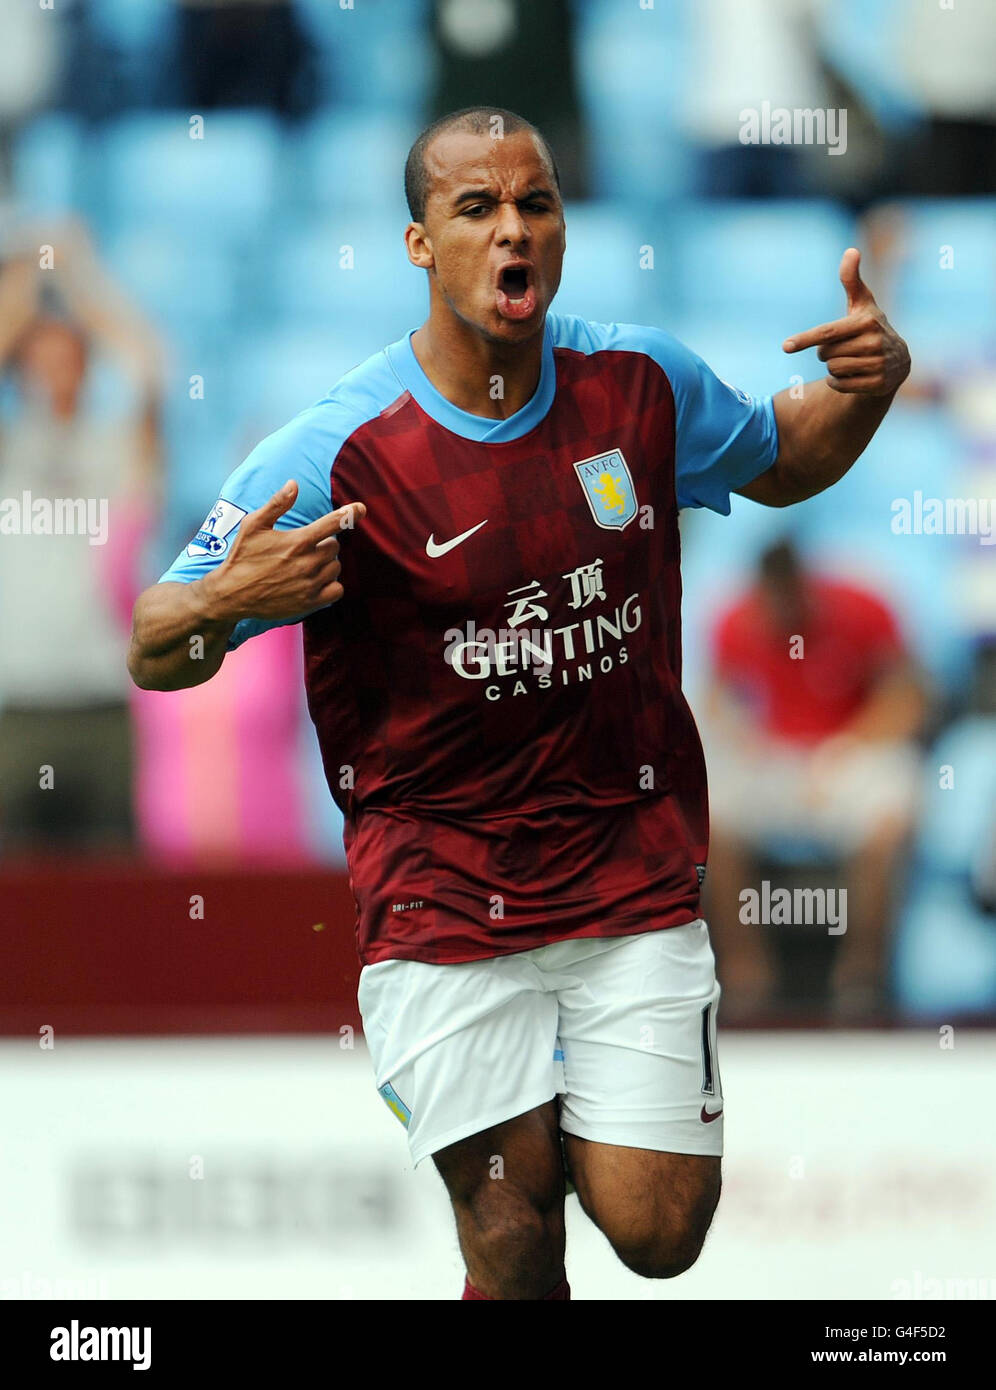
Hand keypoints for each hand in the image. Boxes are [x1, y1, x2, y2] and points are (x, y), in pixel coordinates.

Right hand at [202, 482, 365, 622]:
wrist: (232, 595)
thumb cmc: (241, 557)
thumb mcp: (253, 525)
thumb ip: (277, 504)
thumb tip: (294, 484)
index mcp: (297, 541)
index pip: (332, 523)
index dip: (349, 514)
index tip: (362, 508)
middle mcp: (308, 563)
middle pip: (334, 546)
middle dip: (324, 543)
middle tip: (304, 548)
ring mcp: (311, 584)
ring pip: (335, 567)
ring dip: (326, 563)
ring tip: (305, 565)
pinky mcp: (311, 602)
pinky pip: (337, 590)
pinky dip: (331, 584)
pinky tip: (316, 581)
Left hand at [782, 248, 909, 396]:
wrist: (897, 361)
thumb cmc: (870, 327)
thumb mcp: (862, 304)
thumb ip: (852, 280)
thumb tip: (851, 250)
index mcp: (867, 322)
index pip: (828, 333)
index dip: (805, 339)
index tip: (785, 346)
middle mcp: (874, 343)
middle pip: (826, 354)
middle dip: (826, 352)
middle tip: (841, 347)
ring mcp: (877, 365)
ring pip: (832, 370)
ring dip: (833, 367)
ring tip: (850, 360)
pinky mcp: (877, 384)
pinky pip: (839, 385)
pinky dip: (839, 381)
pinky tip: (853, 374)